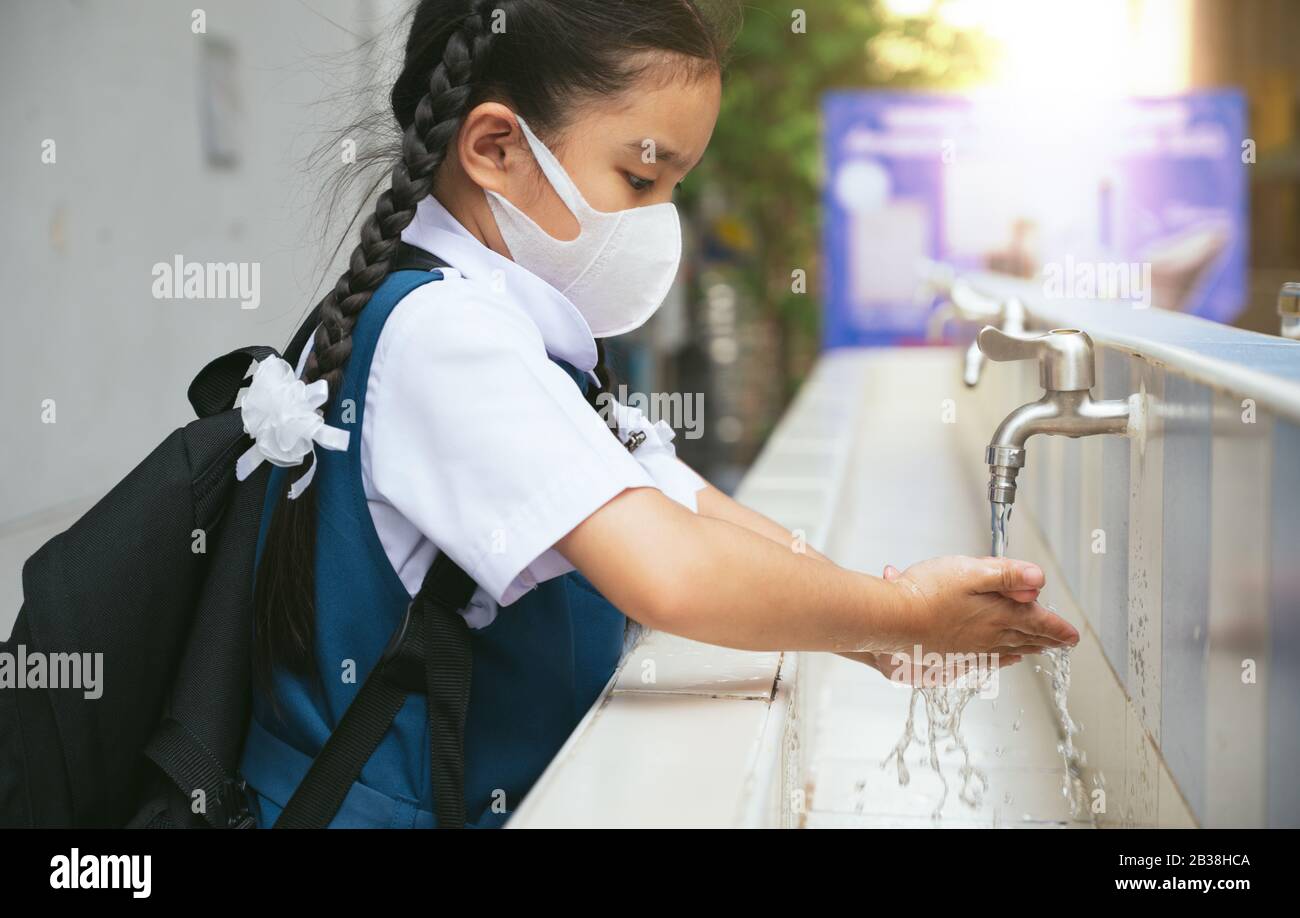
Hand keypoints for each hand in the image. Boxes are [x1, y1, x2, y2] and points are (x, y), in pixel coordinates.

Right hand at [881, 555, 1077, 659]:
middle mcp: (990, 637)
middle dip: (1048, 640)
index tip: (1073, 636)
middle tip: (1063, 643)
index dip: (1059, 628)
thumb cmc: (927, 592)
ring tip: (1039, 650)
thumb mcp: (971, 572)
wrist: (893, 620)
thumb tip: (1040, 579)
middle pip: (1027, 638)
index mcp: (998, 615)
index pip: (1039, 622)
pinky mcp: (954, 656)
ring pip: (1009, 650)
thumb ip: (1007, 574)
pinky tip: (1003, 659)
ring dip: (1028, 649)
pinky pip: (987, 661)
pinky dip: (1002, 660)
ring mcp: (972, 649)